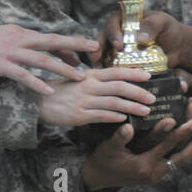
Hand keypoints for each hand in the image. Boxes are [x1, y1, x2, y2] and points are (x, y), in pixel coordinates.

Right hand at [0, 24, 98, 95]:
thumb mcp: (10, 36)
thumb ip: (28, 41)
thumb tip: (47, 47)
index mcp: (24, 34)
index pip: (52, 39)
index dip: (71, 44)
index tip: (89, 49)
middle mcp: (21, 41)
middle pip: (53, 42)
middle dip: (75, 45)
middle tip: (94, 49)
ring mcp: (13, 54)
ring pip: (42, 60)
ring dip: (62, 68)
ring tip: (79, 77)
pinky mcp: (3, 66)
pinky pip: (23, 76)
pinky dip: (37, 83)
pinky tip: (49, 91)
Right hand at [38, 67, 156, 126]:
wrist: (38, 102)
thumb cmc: (61, 91)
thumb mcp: (79, 80)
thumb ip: (97, 80)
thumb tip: (117, 82)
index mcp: (90, 75)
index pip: (116, 72)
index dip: (133, 74)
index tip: (149, 76)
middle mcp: (89, 86)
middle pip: (119, 87)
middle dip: (138, 92)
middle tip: (153, 98)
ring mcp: (84, 101)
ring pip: (114, 103)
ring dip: (132, 107)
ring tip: (146, 111)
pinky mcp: (79, 115)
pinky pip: (101, 116)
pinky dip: (115, 117)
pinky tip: (125, 119)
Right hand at [80, 117, 191, 189]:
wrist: (99, 178)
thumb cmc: (103, 160)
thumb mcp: (108, 148)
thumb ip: (119, 138)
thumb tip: (128, 127)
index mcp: (144, 166)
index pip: (167, 147)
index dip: (181, 133)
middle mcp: (154, 173)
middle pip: (182, 156)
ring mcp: (157, 174)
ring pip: (182, 158)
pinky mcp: (157, 171)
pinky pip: (177, 159)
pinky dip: (187, 148)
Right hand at [90, 9, 187, 68]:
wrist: (176, 47)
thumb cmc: (169, 30)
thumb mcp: (162, 23)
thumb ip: (152, 26)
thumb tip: (140, 38)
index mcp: (124, 19)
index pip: (112, 24)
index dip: (112, 34)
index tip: (118, 45)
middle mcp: (117, 33)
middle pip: (102, 40)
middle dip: (98, 49)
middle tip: (98, 58)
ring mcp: (118, 48)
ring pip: (103, 54)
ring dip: (99, 62)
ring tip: (99, 71)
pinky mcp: (122, 62)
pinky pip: (112, 66)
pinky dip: (109, 72)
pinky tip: (109, 80)